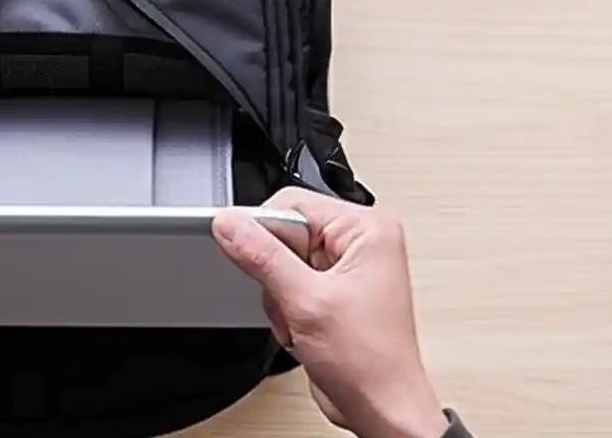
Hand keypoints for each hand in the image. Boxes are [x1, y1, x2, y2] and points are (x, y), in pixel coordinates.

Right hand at [213, 189, 447, 437]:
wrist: (381, 408)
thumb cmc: (371, 362)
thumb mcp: (306, 301)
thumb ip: (262, 257)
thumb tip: (230, 223)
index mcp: (366, 229)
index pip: (291, 204)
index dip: (263, 231)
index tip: (250, 256)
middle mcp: (359, 243)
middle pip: (283, 233)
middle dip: (275, 272)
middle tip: (291, 299)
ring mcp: (345, 268)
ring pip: (278, 261)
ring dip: (278, 295)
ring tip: (302, 319)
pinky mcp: (331, 291)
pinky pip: (286, 284)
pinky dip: (284, 308)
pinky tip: (303, 327)